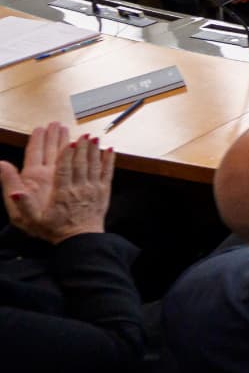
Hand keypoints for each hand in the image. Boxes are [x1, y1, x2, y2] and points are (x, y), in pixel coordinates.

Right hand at [0, 124, 113, 242]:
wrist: (80, 241)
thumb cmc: (53, 230)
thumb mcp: (31, 220)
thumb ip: (22, 203)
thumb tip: (14, 190)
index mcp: (61, 192)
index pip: (64, 169)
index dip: (66, 154)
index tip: (67, 141)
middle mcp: (78, 188)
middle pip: (79, 162)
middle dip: (78, 145)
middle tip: (77, 131)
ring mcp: (93, 189)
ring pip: (93, 165)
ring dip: (93, 149)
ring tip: (92, 136)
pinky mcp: (104, 192)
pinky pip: (107, 173)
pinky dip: (109, 160)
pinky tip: (110, 148)